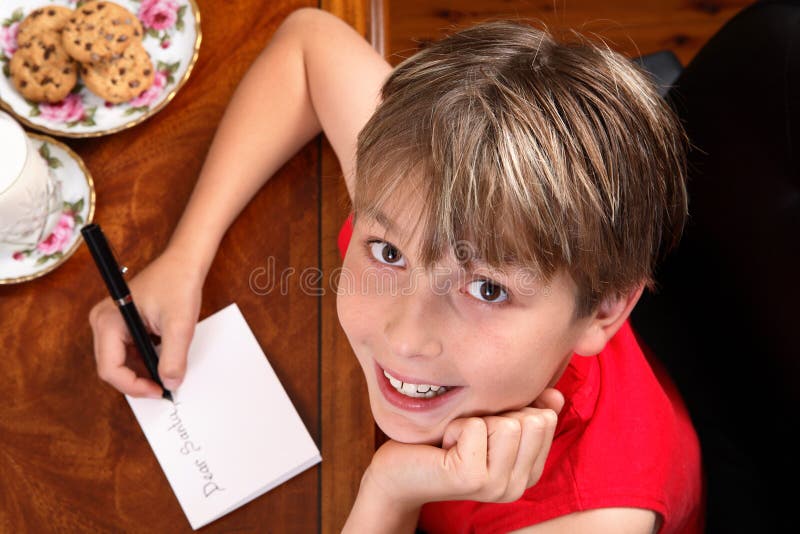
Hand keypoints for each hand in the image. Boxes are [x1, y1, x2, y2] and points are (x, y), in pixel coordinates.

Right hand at [88, 248, 202, 396]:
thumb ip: (173, 357)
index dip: (134, 386)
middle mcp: (103, 322)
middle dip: (138, 381)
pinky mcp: (122, 324)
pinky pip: (129, 352)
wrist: (184, 262)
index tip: (159, 391)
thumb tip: (170, 383)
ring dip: (143, 372)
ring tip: (166, 372)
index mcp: (108, 321)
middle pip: (112, 368)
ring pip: (121, 362)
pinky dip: (145, 360)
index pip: (110, 369)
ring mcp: (110, 323)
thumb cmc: (178, 283)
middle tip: (165, 387)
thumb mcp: (179, 324)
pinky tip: (163, 359)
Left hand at [363, 388, 564, 509]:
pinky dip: (455, 426)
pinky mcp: (471, 478)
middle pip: (532, 419)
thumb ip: (526, 411)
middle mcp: (518, 486)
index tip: (486, 429)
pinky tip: (444, 446)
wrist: (400, 471)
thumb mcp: (492, 424)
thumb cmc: (446, 441)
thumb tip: (555, 395)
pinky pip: (476, 427)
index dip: (512, 410)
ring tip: (457, 440)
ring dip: (475, 421)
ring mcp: (497, 486)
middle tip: (469, 435)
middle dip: (496, 414)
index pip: (547, 419)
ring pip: (508, 423)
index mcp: (529, 472)